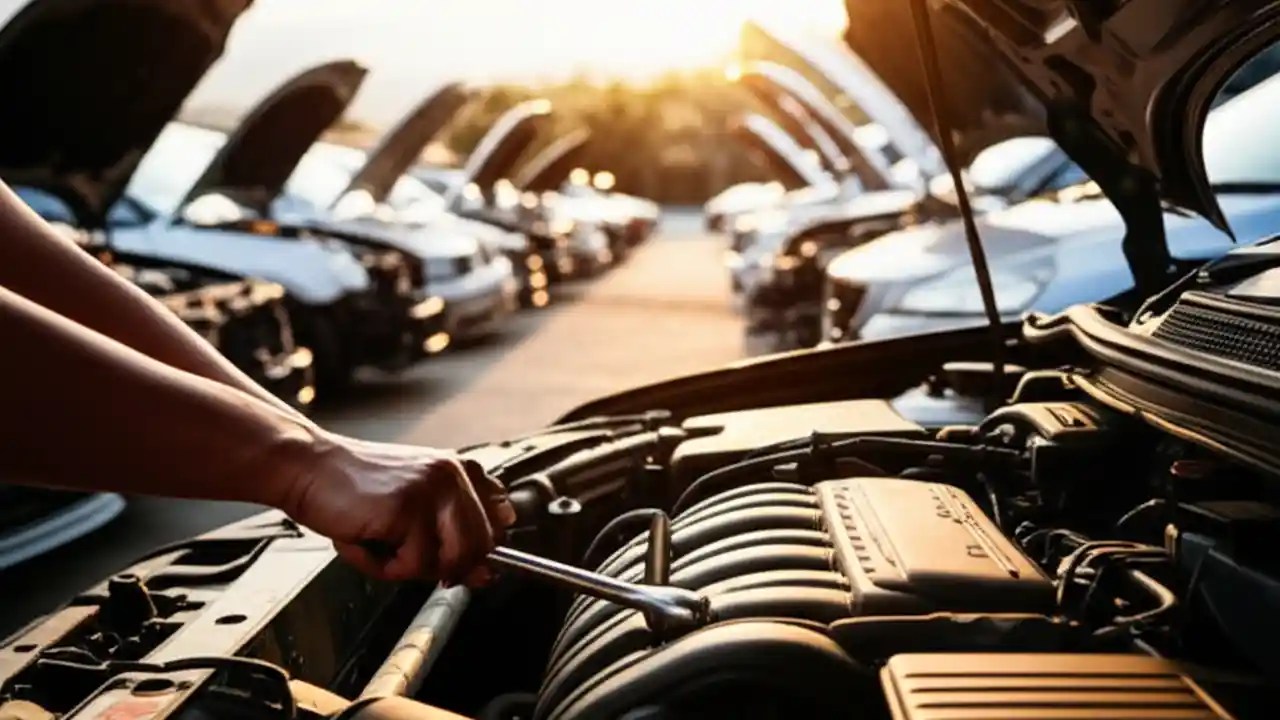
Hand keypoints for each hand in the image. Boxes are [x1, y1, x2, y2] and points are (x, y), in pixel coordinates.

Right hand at [275, 431, 515, 584]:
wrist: (307, 469)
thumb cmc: (352, 490)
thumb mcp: (410, 508)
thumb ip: (450, 536)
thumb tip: (485, 574)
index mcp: (458, 469)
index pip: (501, 518)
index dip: (482, 548)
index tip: (461, 561)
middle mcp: (452, 474)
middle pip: (483, 546)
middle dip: (447, 566)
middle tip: (408, 561)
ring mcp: (432, 489)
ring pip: (454, 558)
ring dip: (414, 568)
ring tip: (385, 549)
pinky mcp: (407, 507)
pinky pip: (415, 563)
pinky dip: (386, 567)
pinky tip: (366, 542)